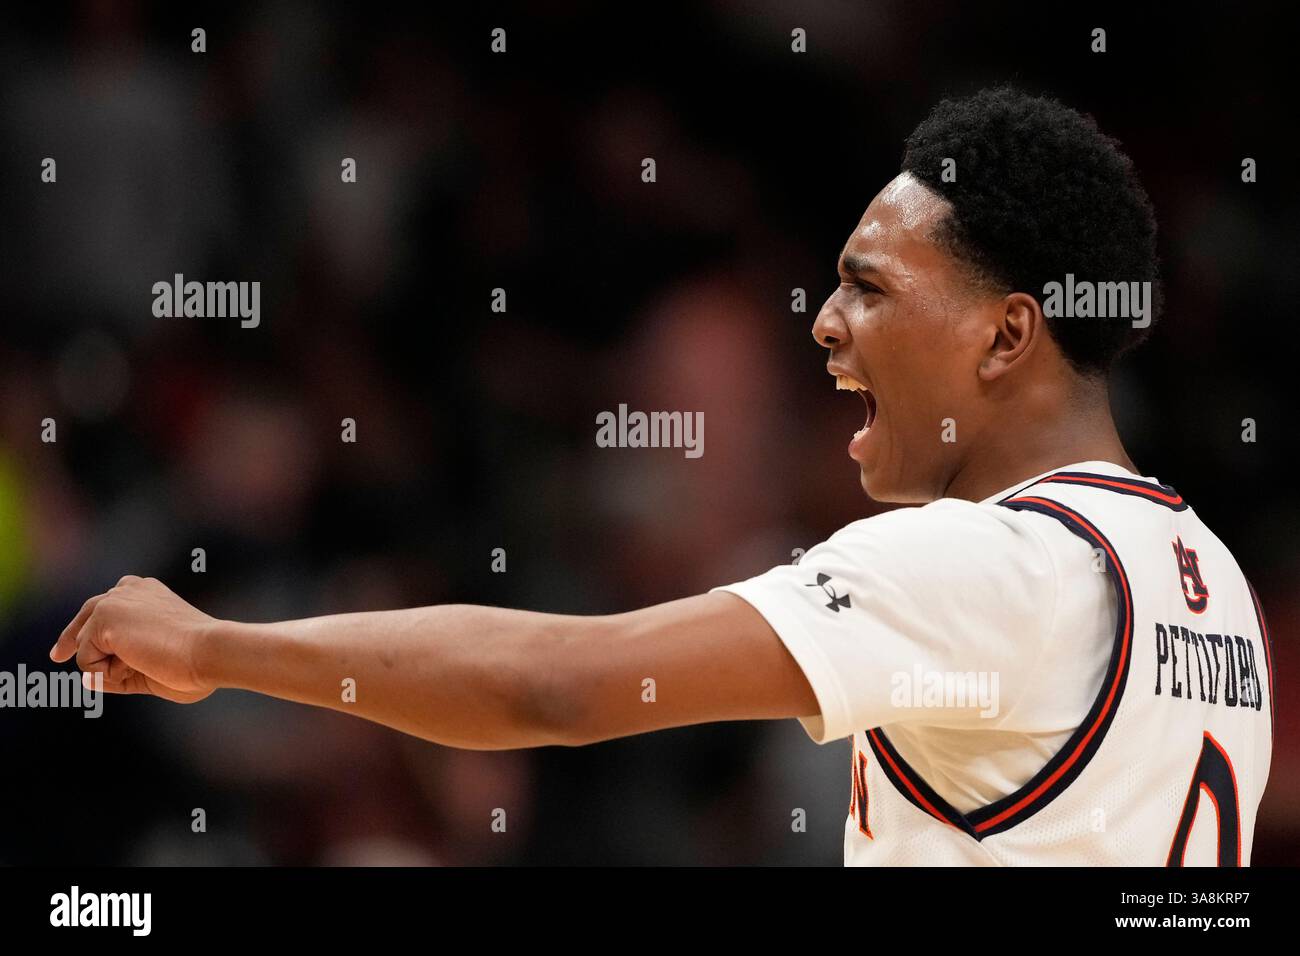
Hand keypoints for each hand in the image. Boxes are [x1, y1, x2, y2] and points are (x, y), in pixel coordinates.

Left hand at [51, 575, 217, 702]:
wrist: (209, 651)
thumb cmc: (194, 662)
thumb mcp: (152, 666)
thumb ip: (119, 671)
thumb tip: (85, 679)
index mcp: (148, 592)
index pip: (109, 606)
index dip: (91, 626)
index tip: (78, 641)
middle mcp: (129, 589)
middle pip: (88, 614)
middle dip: (71, 638)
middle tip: (57, 655)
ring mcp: (114, 602)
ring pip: (87, 645)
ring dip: (108, 668)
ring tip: (145, 663)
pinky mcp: (105, 619)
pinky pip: (86, 662)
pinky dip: (105, 673)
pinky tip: (137, 663)